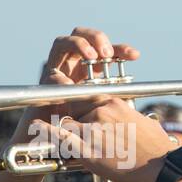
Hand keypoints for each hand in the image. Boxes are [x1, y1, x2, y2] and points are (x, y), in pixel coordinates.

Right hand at [10, 27, 140, 148]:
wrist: (48, 143)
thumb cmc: (77, 132)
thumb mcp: (100, 114)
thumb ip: (111, 103)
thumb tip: (131, 100)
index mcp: (90, 74)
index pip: (108, 54)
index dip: (122, 51)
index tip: (135, 56)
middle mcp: (74, 67)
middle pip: (86, 37)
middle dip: (99, 39)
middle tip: (109, 53)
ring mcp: (59, 68)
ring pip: (70, 38)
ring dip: (85, 42)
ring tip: (97, 55)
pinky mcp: (46, 73)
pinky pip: (57, 50)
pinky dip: (73, 49)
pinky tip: (84, 62)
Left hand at [21, 28, 173, 181]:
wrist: (164, 168)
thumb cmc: (156, 148)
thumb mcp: (141, 122)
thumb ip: (126, 115)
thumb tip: (125, 118)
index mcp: (115, 103)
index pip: (85, 92)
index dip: (70, 92)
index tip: (61, 88)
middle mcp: (102, 112)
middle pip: (72, 105)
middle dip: (65, 109)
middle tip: (56, 109)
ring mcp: (94, 131)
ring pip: (67, 122)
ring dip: (62, 126)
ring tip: (51, 128)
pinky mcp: (89, 152)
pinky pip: (61, 138)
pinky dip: (46, 132)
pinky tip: (37, 127)